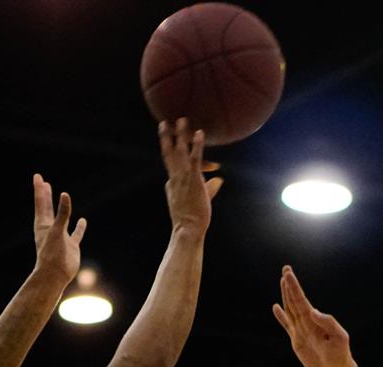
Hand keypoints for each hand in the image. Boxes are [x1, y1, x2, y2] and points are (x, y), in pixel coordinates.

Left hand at [33, 174, 85, 280]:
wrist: (55, 276)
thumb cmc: (52, 254)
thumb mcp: (57, 230)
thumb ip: (62, 213)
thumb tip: (65, 195)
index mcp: (43, 224)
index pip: (41, 202)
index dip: (40, 189)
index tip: (38, 176)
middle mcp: (50, 229)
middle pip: (47, 207)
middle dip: (45, 195)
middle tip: (44, 183)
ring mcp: (61, 237)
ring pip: (62, 218)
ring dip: (62, 208)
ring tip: (63, 197)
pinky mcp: (71, 246)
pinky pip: (76, 233)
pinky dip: (80, 227)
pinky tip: (83, 220)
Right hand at [158, 118, 220, 232]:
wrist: (188, 229)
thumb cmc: (193, 219)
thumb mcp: (199, 200)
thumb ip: (209, 188)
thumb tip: (219, 180)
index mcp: (172, 184)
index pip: (176, 165)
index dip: (188, 158)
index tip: (203, 156)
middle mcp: (174, 178)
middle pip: (168, 153)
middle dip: (166, 138)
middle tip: (163, 123)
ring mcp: (182, 178)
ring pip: (179, 152)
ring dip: (180, 135)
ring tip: (181, 120)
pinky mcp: (193, 179)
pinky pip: (195, 158)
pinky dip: (197, 145)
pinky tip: (199, 133)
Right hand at [272, 265, 358, 366]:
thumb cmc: (340, 355)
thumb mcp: (339, 338)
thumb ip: (328, 323)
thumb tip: (312, 311)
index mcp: (315, 320)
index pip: (301, 300)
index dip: (294, 287)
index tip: (288, 274)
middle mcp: (307, 322)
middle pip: (295, 301)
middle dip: (290, 286)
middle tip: (286, 269)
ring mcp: (301, 330)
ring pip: (291, 309)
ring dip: (286, 296)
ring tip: (282, 281)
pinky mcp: (297, 341)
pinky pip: (287, 325)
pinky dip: (281, 316)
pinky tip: (276, 307)